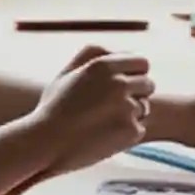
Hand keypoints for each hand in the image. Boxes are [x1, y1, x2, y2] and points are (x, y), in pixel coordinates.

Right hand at [31, 45, 154, 175]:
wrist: (46, 143)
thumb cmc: (53, 108)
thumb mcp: (67, 73)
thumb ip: (91, 56)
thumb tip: (114, 51)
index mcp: (104, 66)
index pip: (142, 63)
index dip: (136, 74)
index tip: (128, 84)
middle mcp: (119, 83)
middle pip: (148, 84)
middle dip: (137, 94)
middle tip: (116, 107)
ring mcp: (127, 107)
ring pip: (144, 107)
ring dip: (130, 115)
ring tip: (103, 123)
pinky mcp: (130, 130)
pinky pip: (139, 129)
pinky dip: (126, 134)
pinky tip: (104, 137)